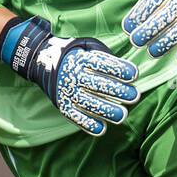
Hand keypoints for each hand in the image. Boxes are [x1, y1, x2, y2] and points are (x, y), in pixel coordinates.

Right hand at [0, 15, 138, 136]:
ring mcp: (66, 91)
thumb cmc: (76, 55)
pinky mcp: (62, 104)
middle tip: (134, 96)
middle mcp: (73, 75)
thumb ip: (106, 56)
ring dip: (106, 110)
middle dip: (118, 91)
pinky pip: (74, 116)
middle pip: (98, 84)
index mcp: (82, 59)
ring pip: (88, 103)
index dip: (119, 69)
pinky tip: (101, 129)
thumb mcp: (88, 46)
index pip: (103, 64)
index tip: (134, 75)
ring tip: (122, 115)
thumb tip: (128, 71)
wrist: (42, 60)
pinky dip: (87, 124)